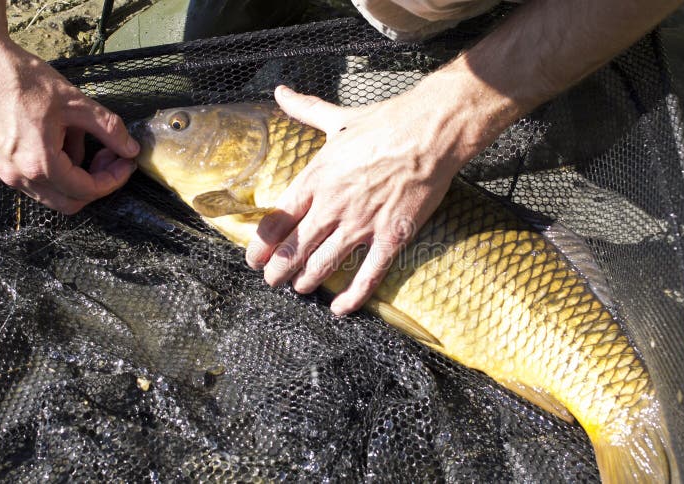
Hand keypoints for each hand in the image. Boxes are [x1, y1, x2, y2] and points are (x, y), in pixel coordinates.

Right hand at [0, 36, 138, 213]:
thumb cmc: (23, 79)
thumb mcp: (76, 103)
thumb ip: (109, 130)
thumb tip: (131, 149)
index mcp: (40, 163)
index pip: (87, 190)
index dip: (113, 180)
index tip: (126, 164)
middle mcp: (19, 175)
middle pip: (70, 202)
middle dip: (96, 183)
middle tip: (110, 158)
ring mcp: (4, 172)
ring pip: (52, 192)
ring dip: (74, 174)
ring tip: (82, 138)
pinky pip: (33, 179)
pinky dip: (54, 167)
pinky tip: (60, 137)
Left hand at [246, 85, 466, 314]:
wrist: (430, 131)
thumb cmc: (384, 123)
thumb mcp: (337, 119)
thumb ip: (304, 110)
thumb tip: (280, 91)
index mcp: (316, 178)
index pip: (276, 221)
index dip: (261, 247)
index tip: (253, 260)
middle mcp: (332, 205)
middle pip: (294, 249)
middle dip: (278, 271)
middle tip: (272, 281)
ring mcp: (362, 223)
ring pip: (324, 264)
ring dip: (307, 281)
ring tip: (300, 289)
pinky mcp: (391, 236)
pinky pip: (368, 274)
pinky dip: (353, 296)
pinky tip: (341, 309)